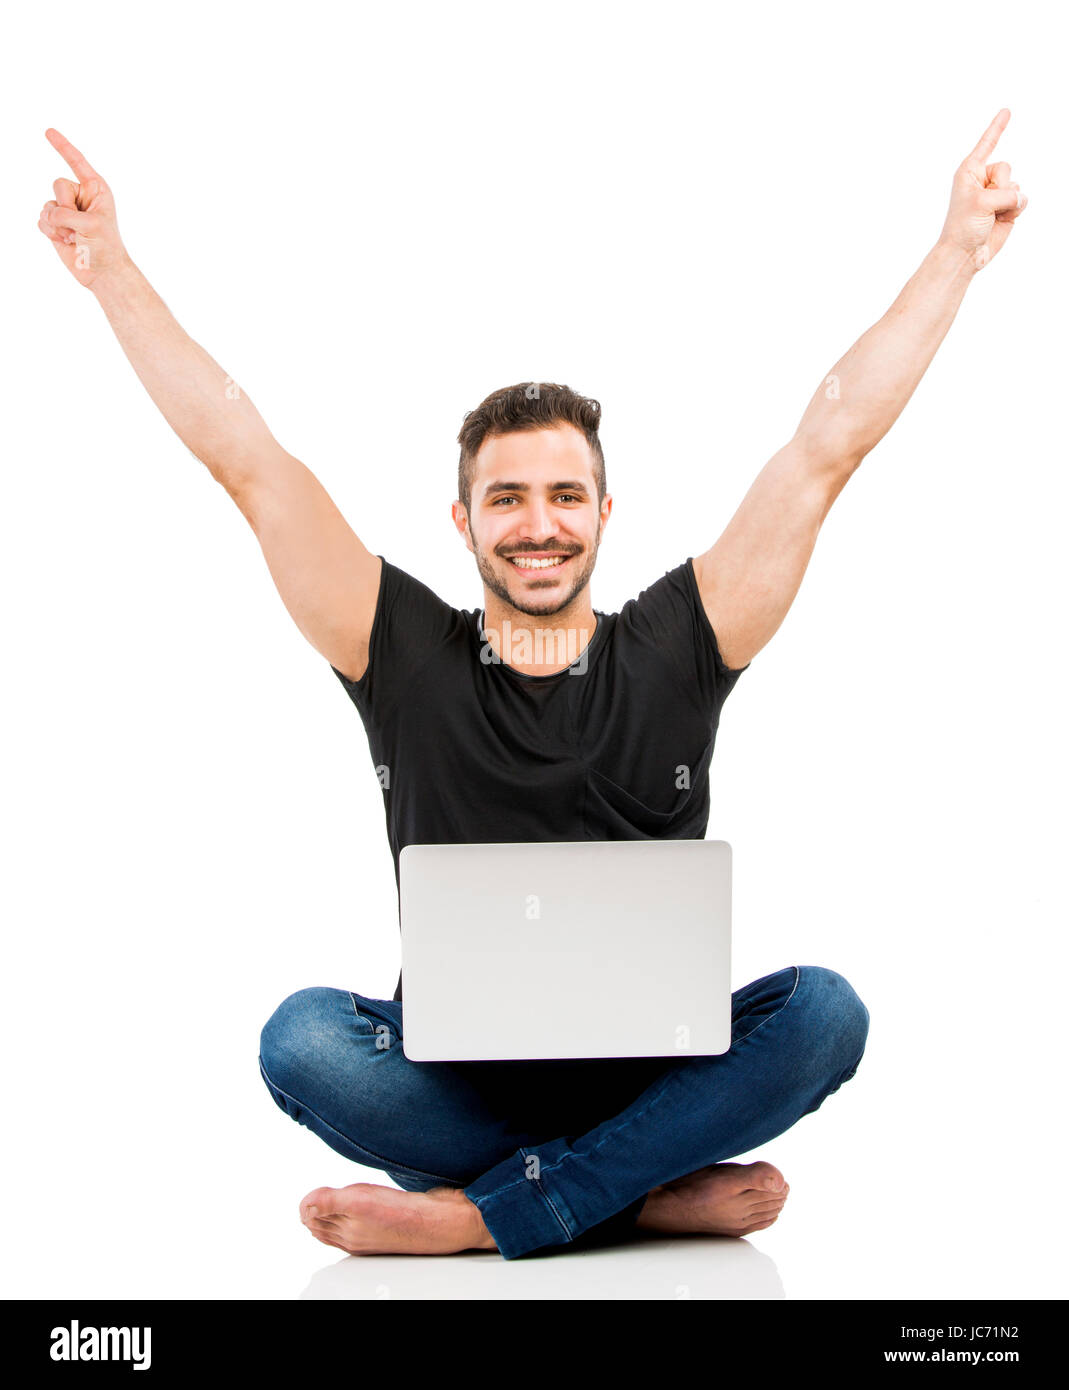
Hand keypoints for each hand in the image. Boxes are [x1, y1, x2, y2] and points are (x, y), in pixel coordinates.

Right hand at [39, 128, 129, 289]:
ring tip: (76, 237)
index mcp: (95, 189)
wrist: (101, 272)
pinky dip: (52, 233)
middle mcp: (80, 196)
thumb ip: (67, 213)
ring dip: (59, 225)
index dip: (62, 146)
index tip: (48, 131)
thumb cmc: (105, 247)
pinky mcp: (56, 225)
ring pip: (47, 205)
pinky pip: (42, 220)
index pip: (77, 162)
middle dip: (66, 207)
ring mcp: (67, 210)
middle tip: (80, 226)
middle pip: (58, 185)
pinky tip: (66, 242)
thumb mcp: (92, 224)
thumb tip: (50, 216)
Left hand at [938, 108, 1027, 270]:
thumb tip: (1021, 199)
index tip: (1006, 111)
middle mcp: (983, 179)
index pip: (987, 144)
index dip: (997, 127)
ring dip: (1006, 202)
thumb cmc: (963, 227)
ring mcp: (996, 193)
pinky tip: (1000, 220)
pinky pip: (1023, 199)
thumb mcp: (980, 203)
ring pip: (1016, 186)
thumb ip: (1006, 193)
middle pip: (1006, 168)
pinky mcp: (1007, 206)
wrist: (965, 253)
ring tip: (989, 216)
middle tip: (984, 205)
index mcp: (969, 172)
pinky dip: (1015, 210)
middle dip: (999, 187)